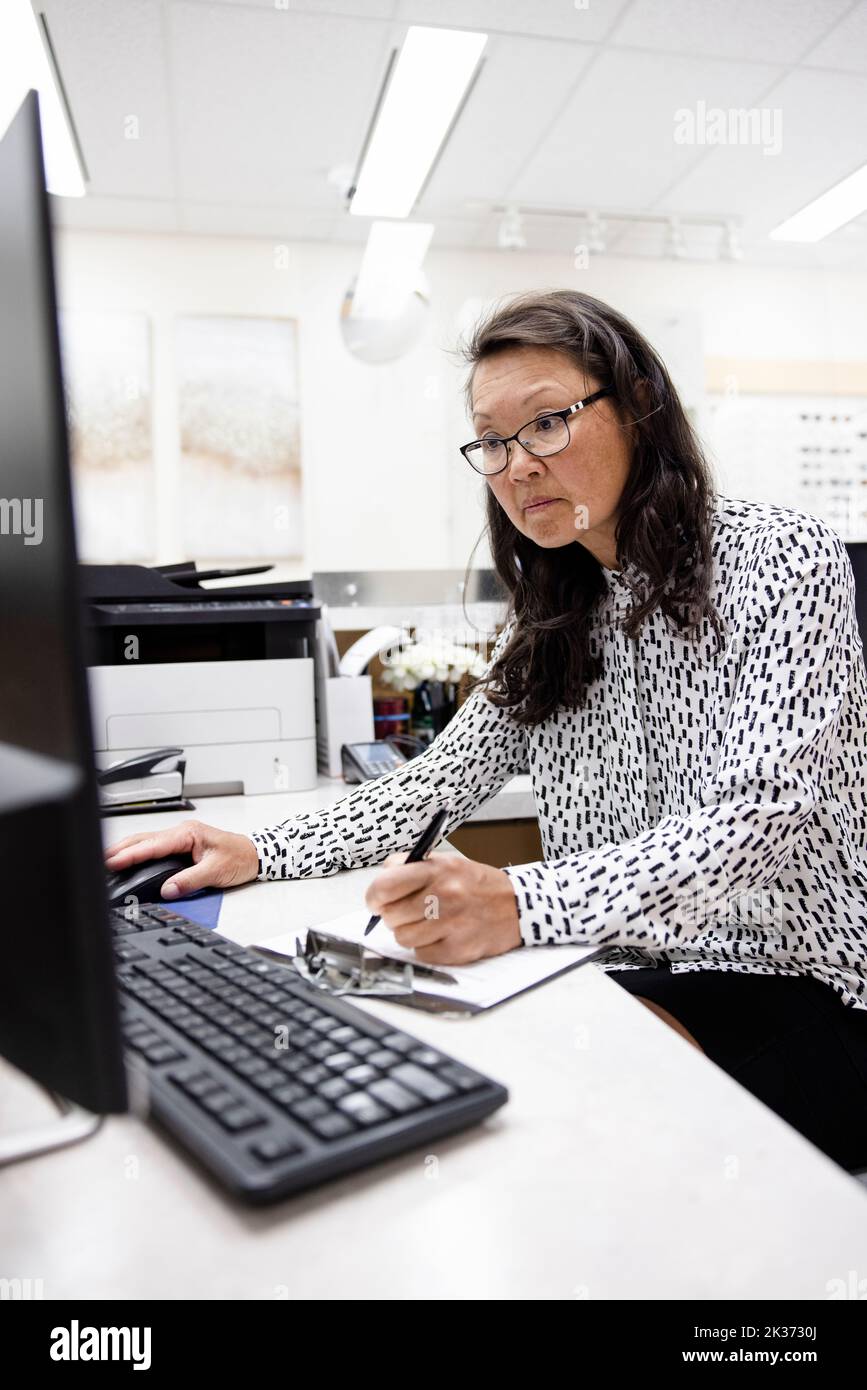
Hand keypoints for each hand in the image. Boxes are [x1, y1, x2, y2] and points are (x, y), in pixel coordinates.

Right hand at [103, 818, 259, 897]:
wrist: (255, 855)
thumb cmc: (239, 858)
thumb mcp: (216, 872)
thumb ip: (190, 881)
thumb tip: (167, 889)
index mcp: (188, 834)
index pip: (153, 844)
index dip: (131, 854)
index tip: (113, 861)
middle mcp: (182, 832)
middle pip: (144, 839)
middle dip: (121, 848)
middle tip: (100, 859)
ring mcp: (181, 837)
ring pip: (147, 841)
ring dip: (127, 849)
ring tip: (107, 859)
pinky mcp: (181, 845)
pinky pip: (155, 846)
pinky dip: (138, 851)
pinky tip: (129, 858)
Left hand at [364, 851, 521, 964]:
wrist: (517, 906)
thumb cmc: (477, 885)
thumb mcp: (447, 863)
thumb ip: (411, 867)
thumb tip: (380, 884)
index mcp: (437, 869)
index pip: (385, 886)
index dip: (374, 897)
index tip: (376, 902)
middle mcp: (444, 895)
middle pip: (391, 916)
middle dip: (394, 916)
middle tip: (409, 912)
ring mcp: (452, 924)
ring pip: (403, 937)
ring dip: (411, 933)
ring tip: (429, 923)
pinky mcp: (458, 949)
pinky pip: (421, 954)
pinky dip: (426, 948)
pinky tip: (442, 935)